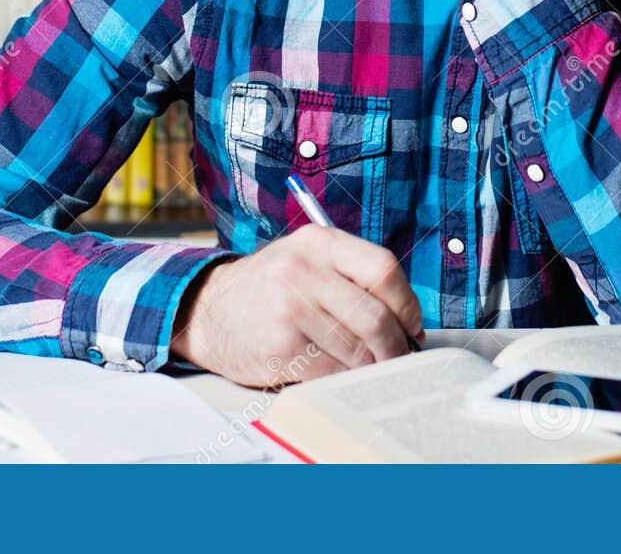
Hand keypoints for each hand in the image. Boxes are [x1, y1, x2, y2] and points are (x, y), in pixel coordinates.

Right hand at [169, 224, 425, 385]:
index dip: (407, 304)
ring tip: (373, 369)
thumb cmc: (270, 289)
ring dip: (373, 367)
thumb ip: (351, 277)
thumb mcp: (307, 260)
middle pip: (375, 315)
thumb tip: (406, 322)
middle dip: (396, 346)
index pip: (383, 269)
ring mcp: (289, 309)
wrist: (208, 311)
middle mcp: (304, 270)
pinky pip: (331, 370)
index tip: (412, 326)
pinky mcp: (280, 346)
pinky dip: (344, 378)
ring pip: (357, 349)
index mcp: (319, 242)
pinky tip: (340, 374)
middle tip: (400, 358)